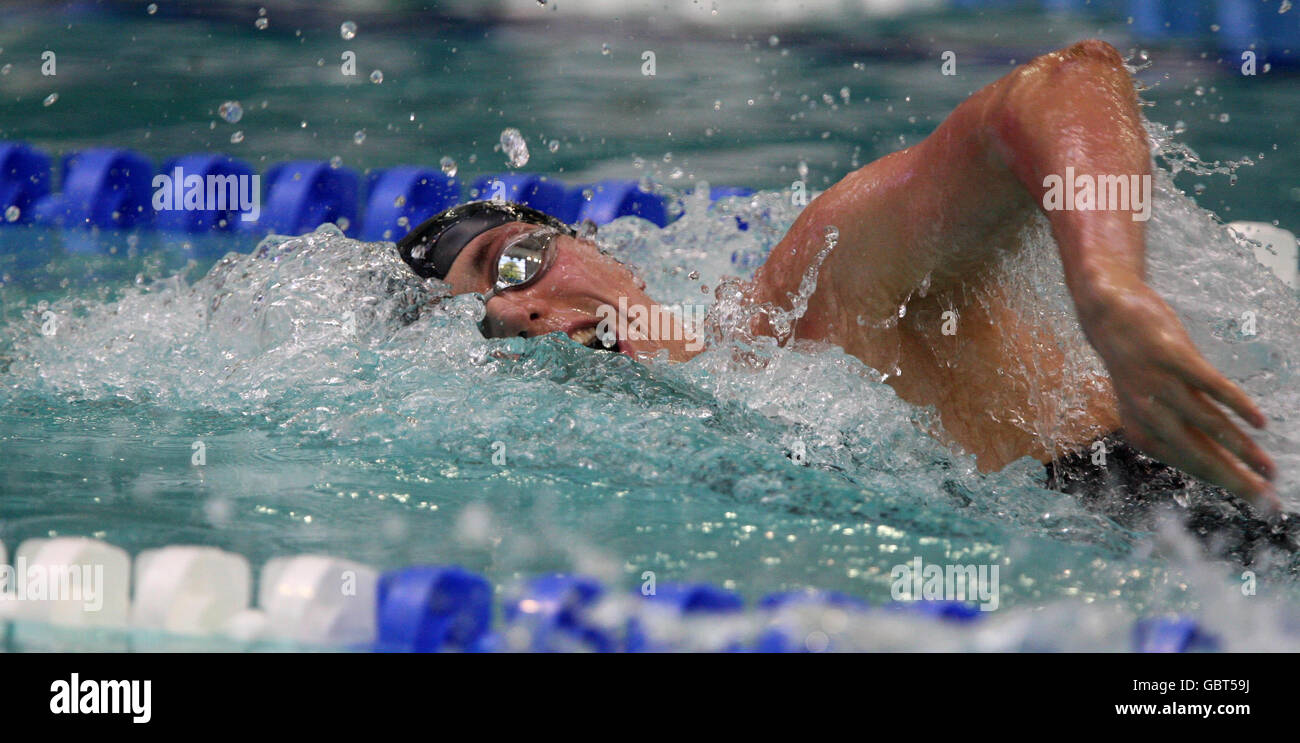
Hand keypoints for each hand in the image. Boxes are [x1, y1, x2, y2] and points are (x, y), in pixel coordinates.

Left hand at [1081, 280, 1278, 510]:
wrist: (1107, 314)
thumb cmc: (1137, 366)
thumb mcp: (1149, 404)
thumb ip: (1179, 429)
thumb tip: (1219, 460)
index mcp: (1141, 431)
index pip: (1191, 465)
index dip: (1226, 483)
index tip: (1259, 500)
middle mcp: (1147, 413)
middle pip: (1199, 455)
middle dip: (1235, 481)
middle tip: (1269, 503)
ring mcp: (1159, 383)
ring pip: (1207, 424)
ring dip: (1241, 449)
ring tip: (1268, 469)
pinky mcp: (1171, 355)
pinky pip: (1209, 384)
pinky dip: (1235, 403)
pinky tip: (1258, 422)